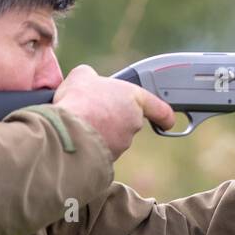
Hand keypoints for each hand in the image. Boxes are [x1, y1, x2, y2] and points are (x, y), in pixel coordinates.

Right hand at [52, 64, 175, 160]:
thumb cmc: (79, 101)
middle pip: (129, 121)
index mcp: (134, 99)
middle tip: (93, 109)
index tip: (167, 122)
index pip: (160, 109)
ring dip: (101, 131)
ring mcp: (122, 143)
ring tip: (80, 122)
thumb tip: (89, 80)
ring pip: (114, 136)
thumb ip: (92, 77)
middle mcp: (133, 123)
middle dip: (114, 117)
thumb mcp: (82, 76)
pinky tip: (75, 135)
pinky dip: (92, 144)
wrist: (67, 132)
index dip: (165, 116)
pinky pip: (102, 149)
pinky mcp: (109, 158)